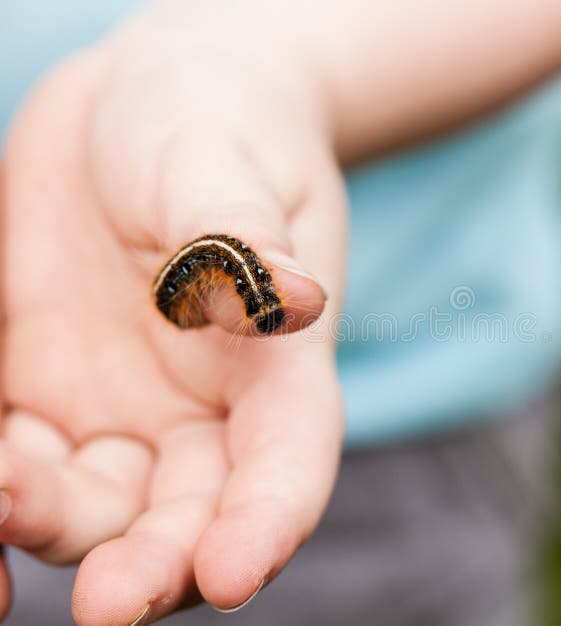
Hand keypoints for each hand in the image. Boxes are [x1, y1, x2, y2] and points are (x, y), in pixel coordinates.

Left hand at [0, 24, 345, 624]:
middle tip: (111, 601)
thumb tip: (294, 306)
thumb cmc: (217, 124)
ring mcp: (122, 406)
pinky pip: (13, 460)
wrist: (148, 104)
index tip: (234, 572)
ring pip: (97, 507)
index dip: (272, 521)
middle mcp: (206, 405)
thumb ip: (247, 240)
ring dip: (53, 525)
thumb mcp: (229, 164)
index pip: (291, 458)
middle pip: (191, 514)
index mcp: (276, 359)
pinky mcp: (44, 390)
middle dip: (156, 566)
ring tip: (5, 499)